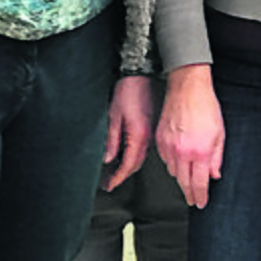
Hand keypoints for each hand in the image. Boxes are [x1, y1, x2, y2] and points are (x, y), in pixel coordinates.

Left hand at [102, 74, 156, 189]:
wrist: (142, 75)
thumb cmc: (128, 91)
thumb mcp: (113, 116)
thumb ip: (112, 140)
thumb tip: (108, 158)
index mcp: (139, 136)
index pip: (128, 165)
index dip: (118, 178)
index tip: (110, 185)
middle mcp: (149, 137)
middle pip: (136, 164)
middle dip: (122, 175)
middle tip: (110, 182)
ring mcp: (152, 132)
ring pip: (141, 157)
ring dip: (129, 166)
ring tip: (115, 172)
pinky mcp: (152, 127)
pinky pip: (144, 148)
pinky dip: (135, 156)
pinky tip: (127, 156)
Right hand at [156, 65, 226, 207]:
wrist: (187, 88)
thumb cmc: (205, 106)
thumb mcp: (219, 134)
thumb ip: (216, 157)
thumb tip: (214, 175)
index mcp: (200, 151)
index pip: (198, 183)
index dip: (200, 196)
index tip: (200, 202)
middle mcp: (182, 151)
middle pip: (183, 182)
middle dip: (189, 193)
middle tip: (193, 199)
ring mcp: (169, 146)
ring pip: (173, 171)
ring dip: (181, 177)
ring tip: (187, 179)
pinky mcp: (160, 140)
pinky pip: (165, 159)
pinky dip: (171, 163)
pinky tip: (178, 161)